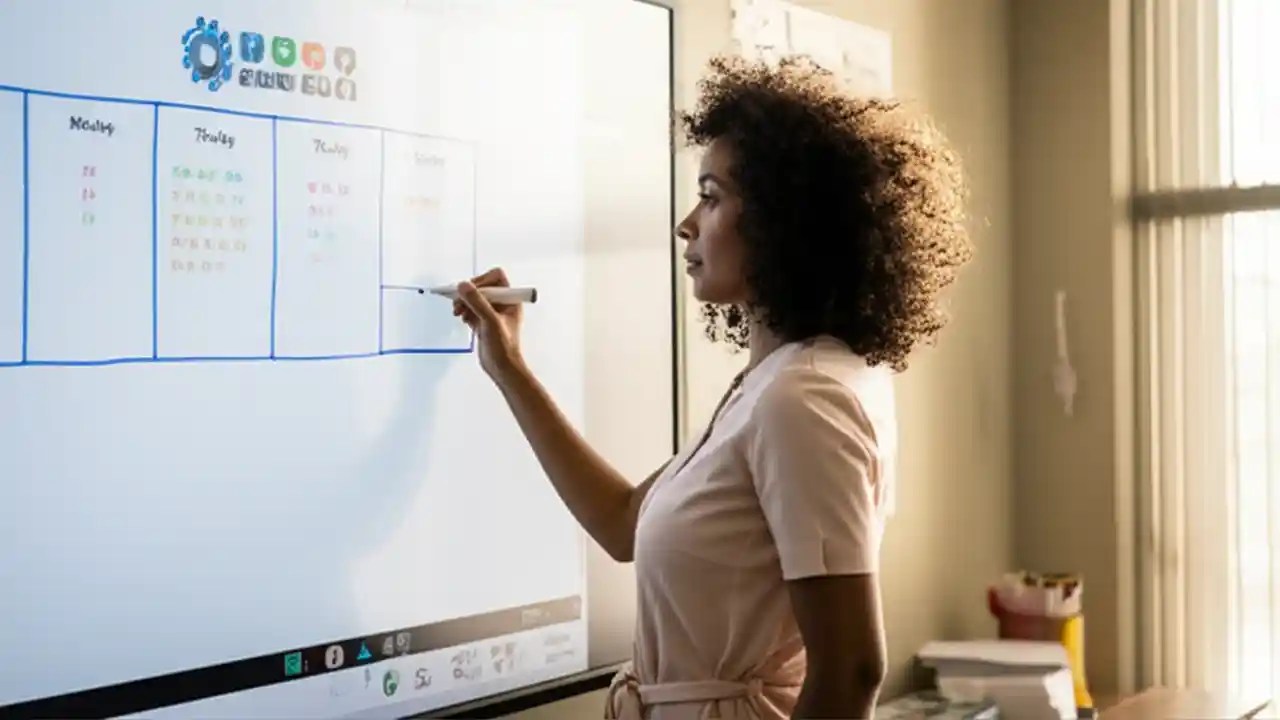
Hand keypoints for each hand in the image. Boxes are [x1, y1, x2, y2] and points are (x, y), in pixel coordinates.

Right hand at [453, 267, 524, 382]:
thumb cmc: (503, 347)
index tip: (471, 292)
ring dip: (464, 303)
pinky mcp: (483, 323)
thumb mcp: (490, 321)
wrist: (502, 369)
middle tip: (458, 303)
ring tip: (457, 312)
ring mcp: (492, 313)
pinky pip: (471, 310)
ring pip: (474, 299)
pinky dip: (465, 312)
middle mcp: (502, 304)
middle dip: (469, 294)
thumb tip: (463, 285)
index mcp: (511, 300)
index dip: (482, 281)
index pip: (496, 278)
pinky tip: (463, 320)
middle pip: (482, 287)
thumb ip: (477, 302)